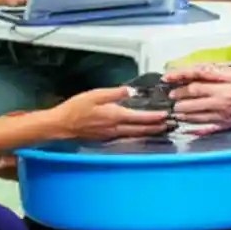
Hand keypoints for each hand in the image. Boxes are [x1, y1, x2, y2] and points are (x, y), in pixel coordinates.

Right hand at [47, 86, 169, 141]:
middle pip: (140, 129)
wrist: (61, 125)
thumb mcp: (96, 94)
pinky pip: (126, 137)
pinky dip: (137, 135)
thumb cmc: (76, 108)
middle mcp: (115, 128)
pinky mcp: (106, 138)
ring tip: (160, 129)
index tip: (166, 115)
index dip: (154, 117)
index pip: (140, 118)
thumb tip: (130, 91)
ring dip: (148, 132)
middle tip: (170, 124)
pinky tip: (141, 133)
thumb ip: (115, 93)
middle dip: (156, 127)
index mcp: (115, 116)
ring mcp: (111, 135)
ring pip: (134, 135)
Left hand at [165, 63, 230, 131]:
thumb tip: (200, 70)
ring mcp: (222, 116)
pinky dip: (196, 130)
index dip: (180, 82)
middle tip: (172, 97)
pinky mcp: (226, 125)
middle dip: (178, 99)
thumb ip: (219, 70)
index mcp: (223, 87)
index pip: (196, 84)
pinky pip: (208, 129)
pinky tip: (188, 129)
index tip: (169, 80)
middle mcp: (220, 102)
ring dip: (183, 114)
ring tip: (176, 111)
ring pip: (196, 116)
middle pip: (192, 101)